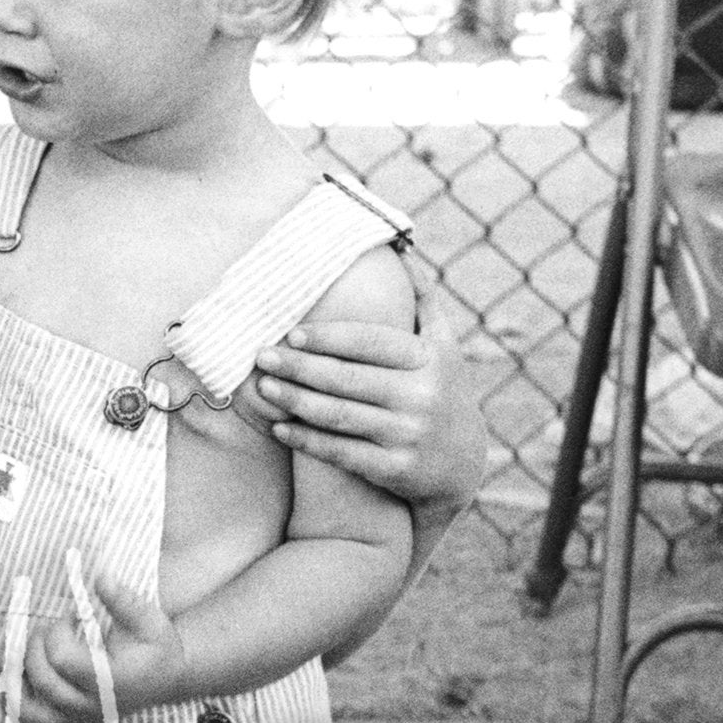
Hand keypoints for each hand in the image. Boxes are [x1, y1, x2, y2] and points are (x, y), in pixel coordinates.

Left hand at [18, 576, 190, 722]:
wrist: (165, 679)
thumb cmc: (156, 646)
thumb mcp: (150, 620)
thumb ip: (125, 601)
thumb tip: (100, 577)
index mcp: (112, 681)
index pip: (62, 658)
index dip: (59, 630)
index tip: (72, 614)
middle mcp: (93, 705)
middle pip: (43, 680)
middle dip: (37, 646)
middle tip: (46, 627)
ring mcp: (78, 718)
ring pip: (30, 708)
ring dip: (18, 675)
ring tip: (31, 649)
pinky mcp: (69, 722)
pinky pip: (31, 721)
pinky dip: (18, 701)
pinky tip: (22, 675)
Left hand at [251, 304, 489, 511]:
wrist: (460, 463)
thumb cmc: (438, 390)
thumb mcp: (443, 347)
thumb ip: (423, 302)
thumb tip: (401, 253)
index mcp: (430, 359)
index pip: (370, 342)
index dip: (328, 337)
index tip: (291, 333)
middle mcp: (422, 396)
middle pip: (347, 378)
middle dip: (299, 366)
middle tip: (262, 356)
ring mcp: (409, 434)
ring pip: (340, 415)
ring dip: (295, 401)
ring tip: (262, 388)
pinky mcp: (396, 469)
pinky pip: (342, 453)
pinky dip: (307, 440)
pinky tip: (279, 428)